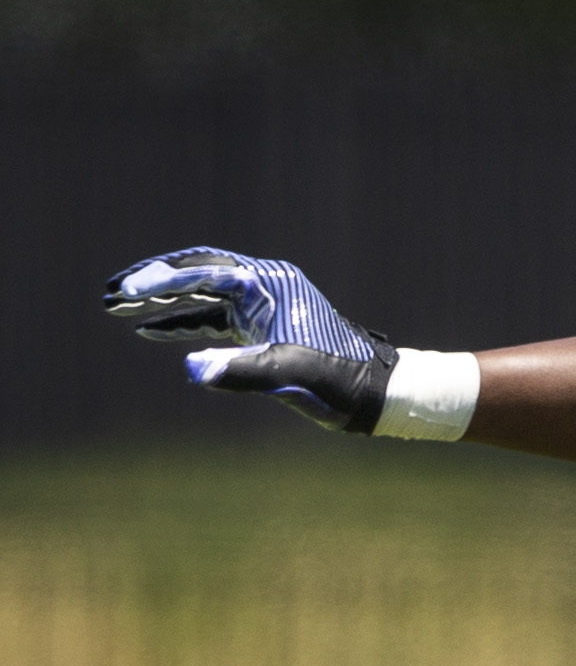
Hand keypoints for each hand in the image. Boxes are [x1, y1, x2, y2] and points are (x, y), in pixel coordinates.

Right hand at [100, 248, 396, 431]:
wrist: (373, 393)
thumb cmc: (336, 380)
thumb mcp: (287, 374)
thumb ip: (239, 371)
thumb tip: (191, 369)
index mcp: (269, 284)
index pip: (205, 273)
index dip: (161, 281)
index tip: (126, 291)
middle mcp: (264, 285)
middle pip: (196, 272)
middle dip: (153, 281)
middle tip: (112, 291)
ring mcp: (261, 304)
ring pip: (201, 294)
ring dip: (161, 302)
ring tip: (116, 307)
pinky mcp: (261, 326)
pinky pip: (213, 318)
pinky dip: (183, 323)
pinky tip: (150, 331)